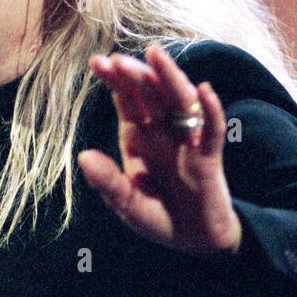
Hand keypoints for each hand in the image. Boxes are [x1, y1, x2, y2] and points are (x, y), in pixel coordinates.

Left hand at [77, 44, 242, 256]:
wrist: (196, 241)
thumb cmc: (159, 216)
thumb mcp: (127, 203)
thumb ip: (108, 181)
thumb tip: (83, 155)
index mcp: (139, 138)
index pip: (127, 101)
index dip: (115, 81)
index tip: (99, 62)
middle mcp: (163, 132)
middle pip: (151, 95)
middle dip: (135, 76)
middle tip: (117, 60)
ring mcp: (188, 140)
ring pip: (180, 101)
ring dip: (169, 78)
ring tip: (155, 55)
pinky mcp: (209, 156)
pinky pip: (212, 129)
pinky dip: (211, 109)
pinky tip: (203, 90)